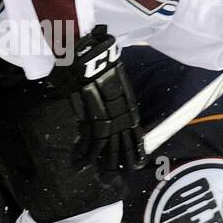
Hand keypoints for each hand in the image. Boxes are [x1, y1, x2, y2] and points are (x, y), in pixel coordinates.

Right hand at [46, 26, 144, 172]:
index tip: (140, 157)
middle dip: (125, 157)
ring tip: (105, 175)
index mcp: (125, 97)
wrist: (84, 47)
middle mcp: (119, 107)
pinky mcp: (89, 112)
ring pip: (109, 142)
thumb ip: (108, 88)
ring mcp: (105, 110)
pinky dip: (85, 151)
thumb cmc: (92, 55)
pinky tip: (82, 163)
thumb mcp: (108, 72)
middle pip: (124, 138)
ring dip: (106, 159)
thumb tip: (102, 96)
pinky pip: (91, 137)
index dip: (136, 143)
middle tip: (126, 173)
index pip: (134, 126)